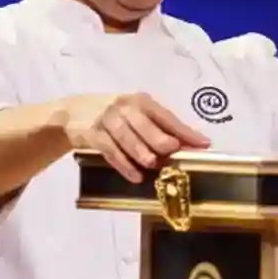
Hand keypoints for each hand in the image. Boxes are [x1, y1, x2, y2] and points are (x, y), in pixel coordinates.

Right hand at [63, 93, 210, 182]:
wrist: (73, 113)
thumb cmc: (114, 115)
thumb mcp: (134, 114)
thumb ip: (157, 128)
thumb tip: (188, 146)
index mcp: (141, 101)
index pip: (167, 117)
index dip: (185, 131)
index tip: (203, 144)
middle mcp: (125, 107)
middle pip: (146, 126)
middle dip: (161, 140)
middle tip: (172, 154)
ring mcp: (107, 120)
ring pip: (128, 139)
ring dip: (142, 154)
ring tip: (154, 166)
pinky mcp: (93, 135)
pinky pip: (111, 151)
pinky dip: (124, 165)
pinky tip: (136, 176)